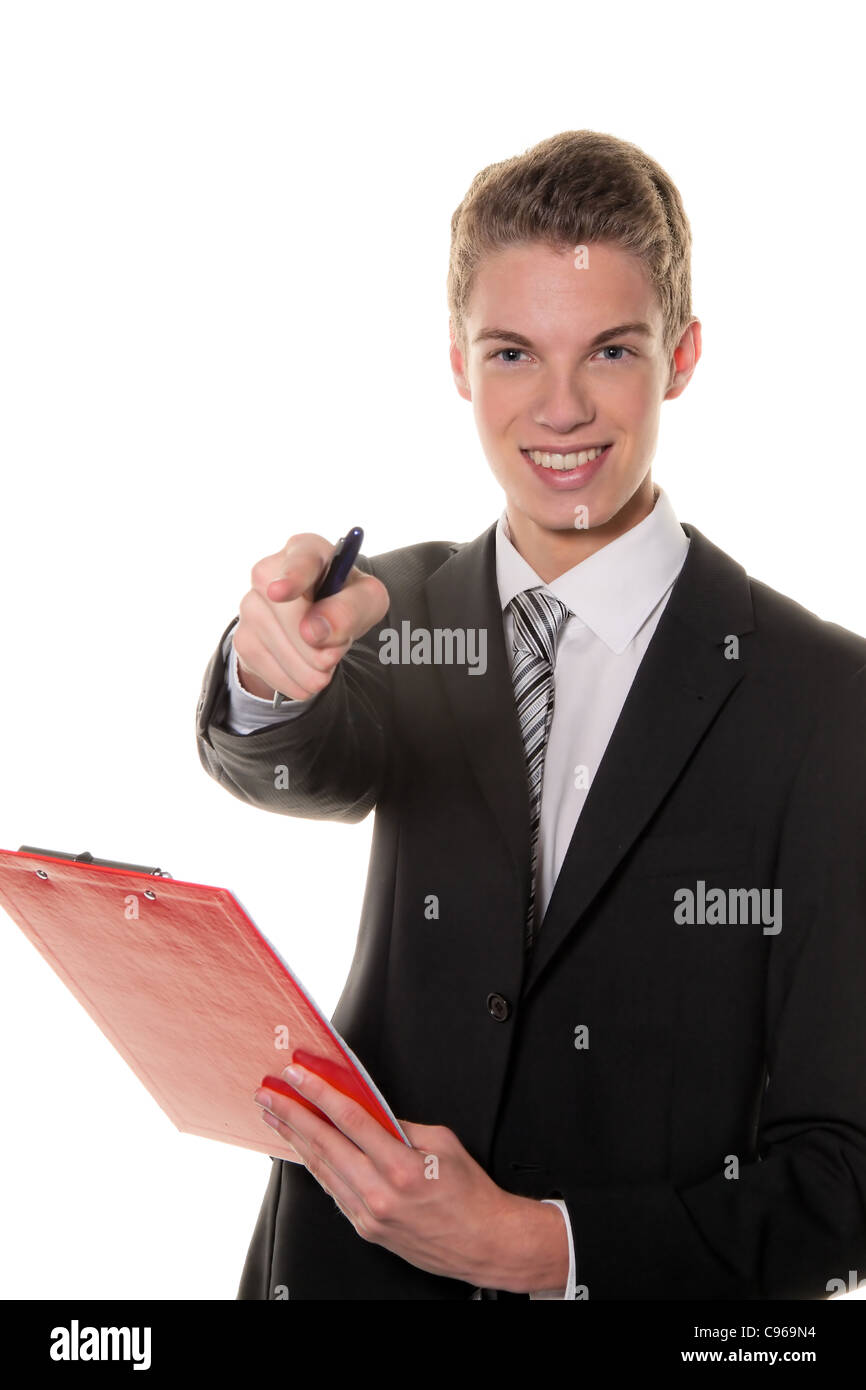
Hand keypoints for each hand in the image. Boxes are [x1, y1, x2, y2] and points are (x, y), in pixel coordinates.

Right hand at [233, 533, 389, 701]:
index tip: (279, 593)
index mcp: (306, 550)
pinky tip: (307, 675)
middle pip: (283, 610)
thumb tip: (316, 631)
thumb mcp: (367, 601)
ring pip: (274, 644)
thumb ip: (351, 609)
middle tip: (333, 655)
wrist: (323, 624)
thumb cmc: (346, 601)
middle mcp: (269, 571)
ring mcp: (249, 604)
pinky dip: (293, 680)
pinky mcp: (243, 636)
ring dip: (307, 666)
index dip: (290, 576)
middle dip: (312, 643)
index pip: (297, 560)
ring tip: (325, 662)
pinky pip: (266, 667)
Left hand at [253, 1065, 568, 1292]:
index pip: (349, 1120)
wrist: (482, 1243)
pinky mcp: (366, 1227)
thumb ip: (402, 1126)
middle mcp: (380, 1193)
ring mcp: (369, 1214)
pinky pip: (333, 1191)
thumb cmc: (469, 1194)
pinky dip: (316, 1167)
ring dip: (295, 1140)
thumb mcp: (443, 1143)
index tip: (298, 1077)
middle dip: (292, 1115)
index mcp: (401, 1167)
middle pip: (325, 1145)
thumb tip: (371, 1112)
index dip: (319, 1094)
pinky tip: (304, 1151)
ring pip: (322, 1170)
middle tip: (270, 1095)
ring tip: (277, 1118)